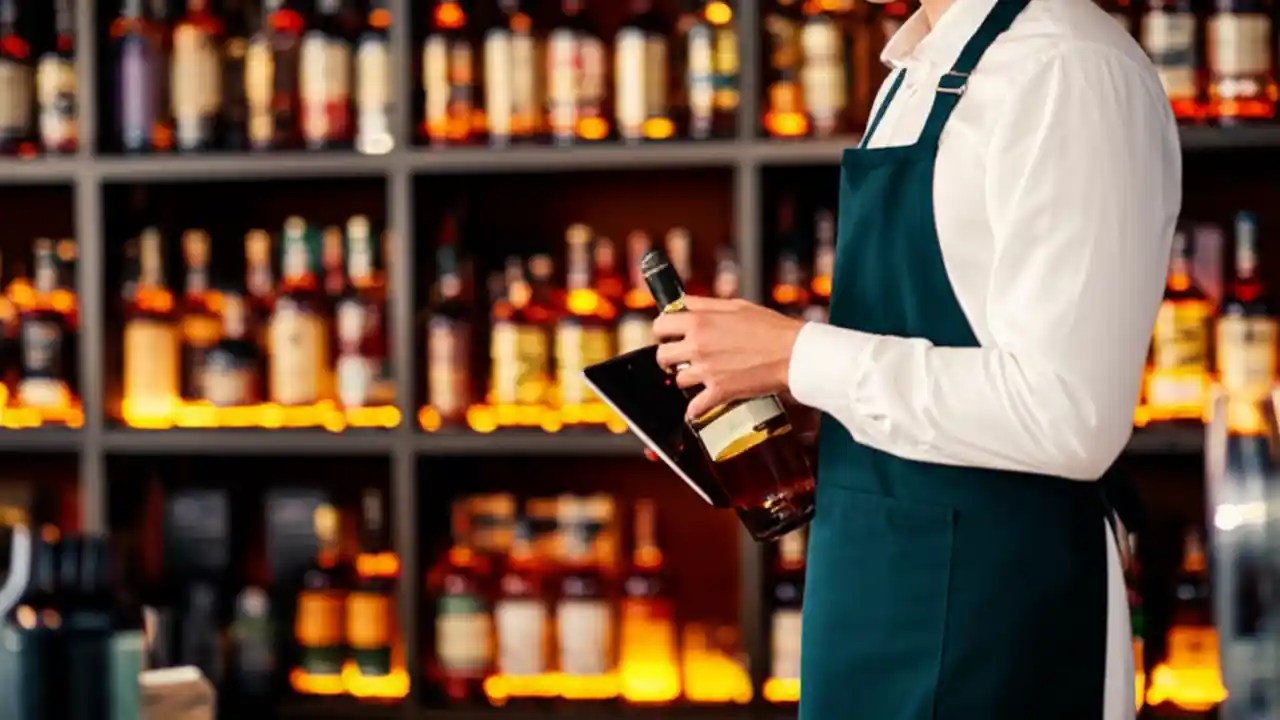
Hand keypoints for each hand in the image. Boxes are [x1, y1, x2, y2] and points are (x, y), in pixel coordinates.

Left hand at [653, 296, 805, 419]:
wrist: (793, 353)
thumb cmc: (770, 327)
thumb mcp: (735, 305)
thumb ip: (705, 305)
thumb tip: (682, 303)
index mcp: (699, 321)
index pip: (660, 325)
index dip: (663, 331)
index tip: (670, 335)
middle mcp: (697, 345)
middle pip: (663, 356)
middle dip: (670, 357)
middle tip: (682, 357)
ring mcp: (706, 371)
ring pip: (678, 380)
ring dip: (687, 378)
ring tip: (702, 375)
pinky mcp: (719, 392)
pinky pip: (694, 407)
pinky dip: (696, 409)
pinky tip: (700, 406)